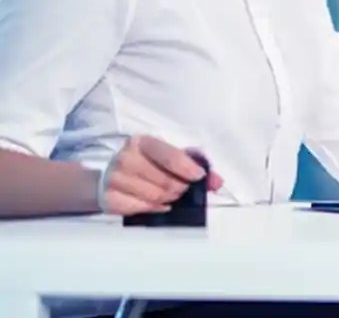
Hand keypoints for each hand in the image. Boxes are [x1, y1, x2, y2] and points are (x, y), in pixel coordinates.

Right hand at [98, 136, 222, 215]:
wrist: (107, 176)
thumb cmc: (145, 163)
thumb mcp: (167, 155)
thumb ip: (194, 164)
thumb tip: (217, 182)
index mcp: (142, 142)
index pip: (170, 157)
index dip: (188, 169)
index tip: (198, 176)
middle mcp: (126, 158)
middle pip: (166, 182)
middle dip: (181, 188)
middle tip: (183, 188)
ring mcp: (115, 179)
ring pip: (156, 197)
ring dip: (171, 199)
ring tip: (172, 195)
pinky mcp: (109, 198)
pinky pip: (142, 209)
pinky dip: (157, 208)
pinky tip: (160, 204)